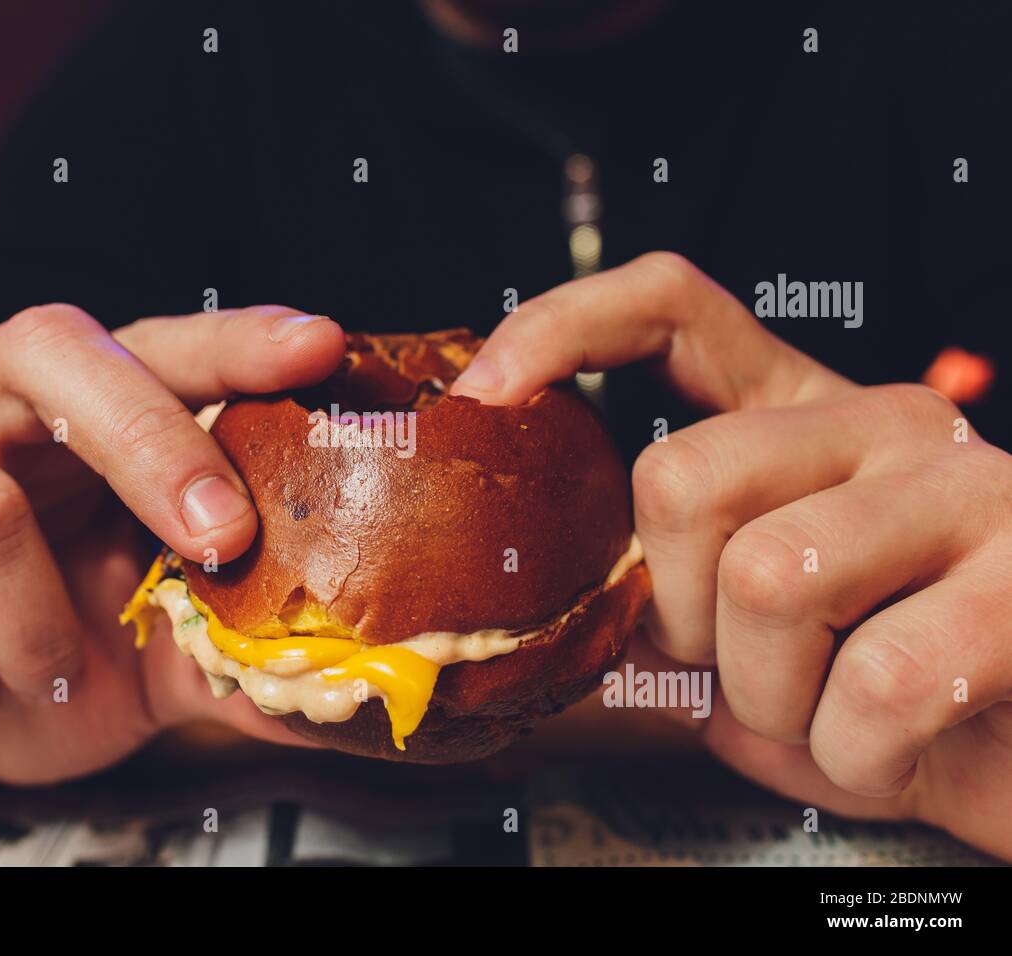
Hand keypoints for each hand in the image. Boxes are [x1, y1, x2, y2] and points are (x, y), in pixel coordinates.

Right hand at [0, 304, 343, 813]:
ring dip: (36, 629)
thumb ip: (238, 638)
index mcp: (70, 412)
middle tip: (225, 540)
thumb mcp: (158, 645)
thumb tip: (353, 676)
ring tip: (48, 672)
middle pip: (53, 356)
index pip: (154, 344)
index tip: (320, 344)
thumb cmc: (56, 652)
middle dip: (152, 448)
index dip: (234, 343)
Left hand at [453, 253, 1011, 859]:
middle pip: (681, 480)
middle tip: (735, 670)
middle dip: (677, 619)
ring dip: (771, 699)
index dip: (565, 326)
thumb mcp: (742, 635)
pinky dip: (854, 754)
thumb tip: (536, 599)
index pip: (670, 308)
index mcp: (797, 416)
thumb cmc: (875, 692)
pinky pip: (877, 681)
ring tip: (825, 715)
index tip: (488, 393)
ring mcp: (966, 487)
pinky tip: (890, 745)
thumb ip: (659, 589)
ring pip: (768, 578)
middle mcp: (879, 422)